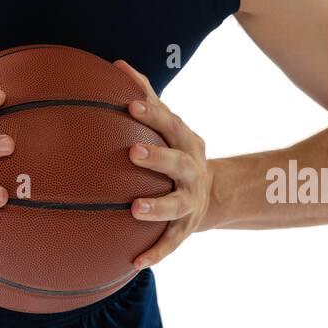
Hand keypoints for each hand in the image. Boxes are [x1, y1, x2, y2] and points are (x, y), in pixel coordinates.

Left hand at [114, 59, 213, 269]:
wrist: (211, 192)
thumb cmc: (175, 148)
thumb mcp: (168, 124)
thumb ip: (145, 95)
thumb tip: (116, 64)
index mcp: (185, 141)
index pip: (169, 123)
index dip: (152, 115)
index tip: (130, 105)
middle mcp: (192, 170)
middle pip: (179, 163)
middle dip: (158, 158)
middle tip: (133, 152)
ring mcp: (191, 201)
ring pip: (176, 206)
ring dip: (157, 207)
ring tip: (135, 209)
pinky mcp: (186, 229)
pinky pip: (171, 243)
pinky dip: (156, 253)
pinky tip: (135, 263)